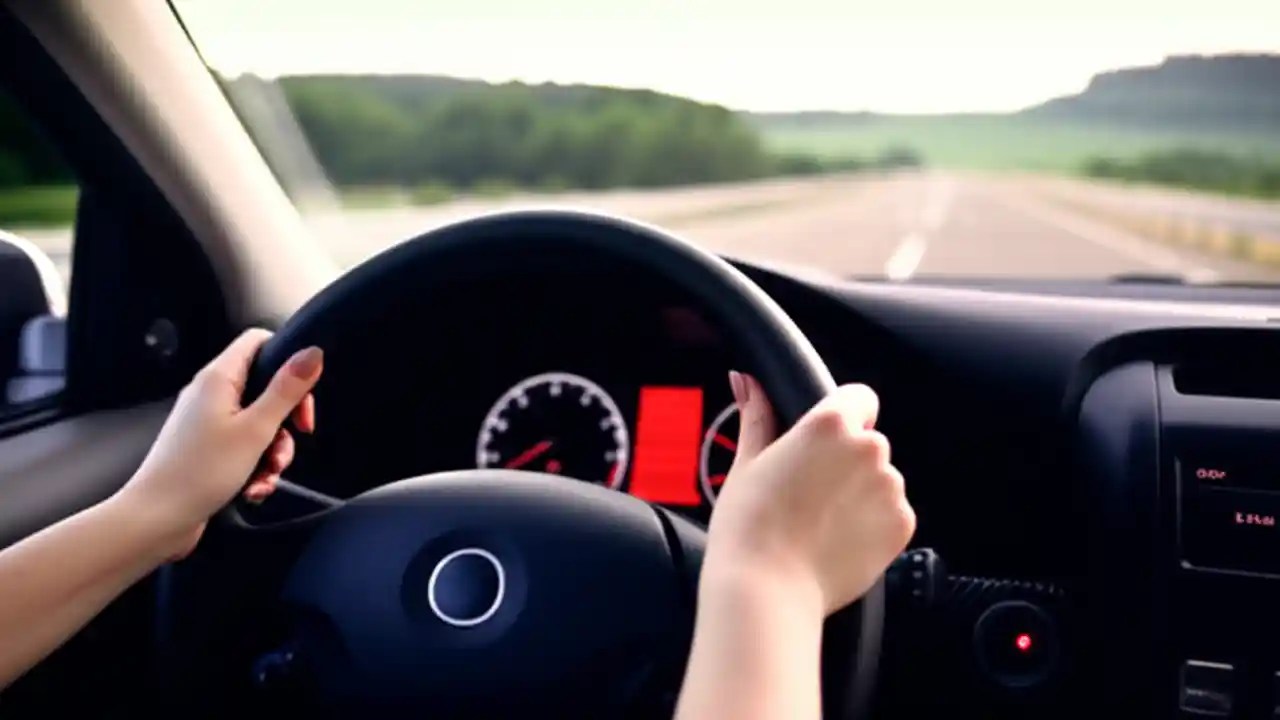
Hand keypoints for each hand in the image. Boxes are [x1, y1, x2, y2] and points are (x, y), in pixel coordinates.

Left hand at [118, 329, 322, 559]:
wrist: (156, 521)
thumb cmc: (200, 472)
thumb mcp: (256, 429)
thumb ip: (286, 390)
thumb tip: (313, 352)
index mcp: (218, 379)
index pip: (259, 342)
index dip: (287, 361)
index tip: (303, 396)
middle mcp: (210, 395)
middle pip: (266, 388)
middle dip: (286, 419)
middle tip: (296, 438)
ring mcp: (207, 423)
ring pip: (259, 424)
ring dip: (273, 451)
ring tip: (268, 476)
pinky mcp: (207, 450)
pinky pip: (244, 448)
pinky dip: (256, 467)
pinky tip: (254, 489)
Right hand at [704, 372, 914, 614]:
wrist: (767, 590)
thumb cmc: (748, 526)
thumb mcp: (747, 463)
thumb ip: (757, 415)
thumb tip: (746, 380)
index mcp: (830, 424)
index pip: (860, 397)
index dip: (843, 416)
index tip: (823, 442)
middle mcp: (869, 449)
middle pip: (869, 441)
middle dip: (847, 459)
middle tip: (810, 490)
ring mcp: (890, 489)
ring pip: (881, 479)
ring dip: (861, 491)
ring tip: (822, 521)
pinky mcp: (902, 526)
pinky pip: (892, 513)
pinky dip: (872, 523)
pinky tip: (838, 539)